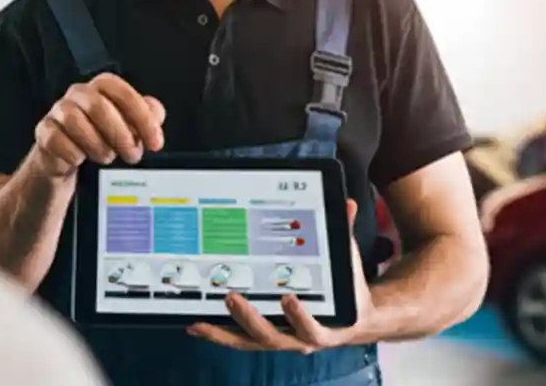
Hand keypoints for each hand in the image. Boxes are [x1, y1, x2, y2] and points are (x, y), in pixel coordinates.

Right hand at [30, 73, 165, 177]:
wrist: (67, 158)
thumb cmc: (100, 137)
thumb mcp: (129, 127)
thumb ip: (147, 116)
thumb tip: (156, 113)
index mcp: (101, 88)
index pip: (121, 91)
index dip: (141, 117)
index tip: (155, 142)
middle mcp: (78, 94)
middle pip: (98, 106)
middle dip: (120, 135)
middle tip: (131, 155)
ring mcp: (58, 112)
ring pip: (76, 122)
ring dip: (97, 146)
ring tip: (105, 157)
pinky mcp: (44, 131)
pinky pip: (58, 140)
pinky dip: (74, 154)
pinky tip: (81, 159)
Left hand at [187, 200, 376, 353]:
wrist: (350, 319)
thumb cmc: (344, 290)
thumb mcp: (347, 266)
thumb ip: (345, 236)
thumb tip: (348, 205)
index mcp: (325, 326)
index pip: (313, 328)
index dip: (301, 317)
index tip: (288, 297)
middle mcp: (299, 339)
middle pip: (272, 336)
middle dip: (251, 318)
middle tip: (232, 297)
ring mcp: (278, 339)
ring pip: (249, 341)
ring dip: (226, 329)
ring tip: (203, 316)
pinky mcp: (261, 338)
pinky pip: (237, 339)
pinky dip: (217, 333)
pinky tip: (195, 324)